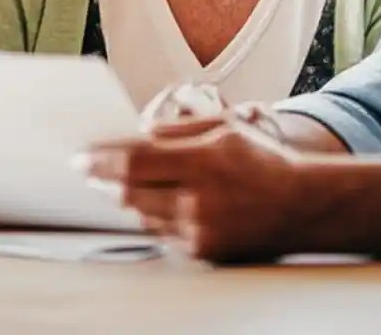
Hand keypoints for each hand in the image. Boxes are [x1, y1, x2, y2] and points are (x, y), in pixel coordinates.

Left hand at [78, 112, 306, 261]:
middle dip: (105, 183)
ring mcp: (199, 230)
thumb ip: (178, 131)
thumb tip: (136, 135)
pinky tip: (158, 204)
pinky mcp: (202, 252)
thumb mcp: (226, 129)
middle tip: (90, 172)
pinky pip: (162, 235)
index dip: (101, 161)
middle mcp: (198, 200)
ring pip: (142, 216)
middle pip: (129, 194)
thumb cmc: (262, 161)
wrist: (300, 205)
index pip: (134, 162)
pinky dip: (153, 218)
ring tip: (124, 186)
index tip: (80, 158)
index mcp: (202, 162)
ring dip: (128, 200)